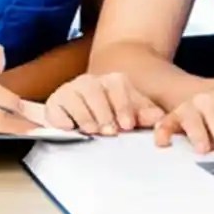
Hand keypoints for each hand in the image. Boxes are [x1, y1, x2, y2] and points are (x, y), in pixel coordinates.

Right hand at [43, 72, 164, 134]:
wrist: (89, 113)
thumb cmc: (115, 115)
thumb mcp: (133, 115)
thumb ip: (146, 115)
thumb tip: (158, 118)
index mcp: (111, 82)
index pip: (117, 86)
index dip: (123, 105)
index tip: (127, 125)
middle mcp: (89, 82)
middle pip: (93, 90)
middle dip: (103, 112)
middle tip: (110, 132)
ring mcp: (69, 91)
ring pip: (74, 97)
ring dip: (84, 115)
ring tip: (92, 131)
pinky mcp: (54, 103)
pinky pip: (55, 108)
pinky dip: (61, 118)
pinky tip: (69, 127)